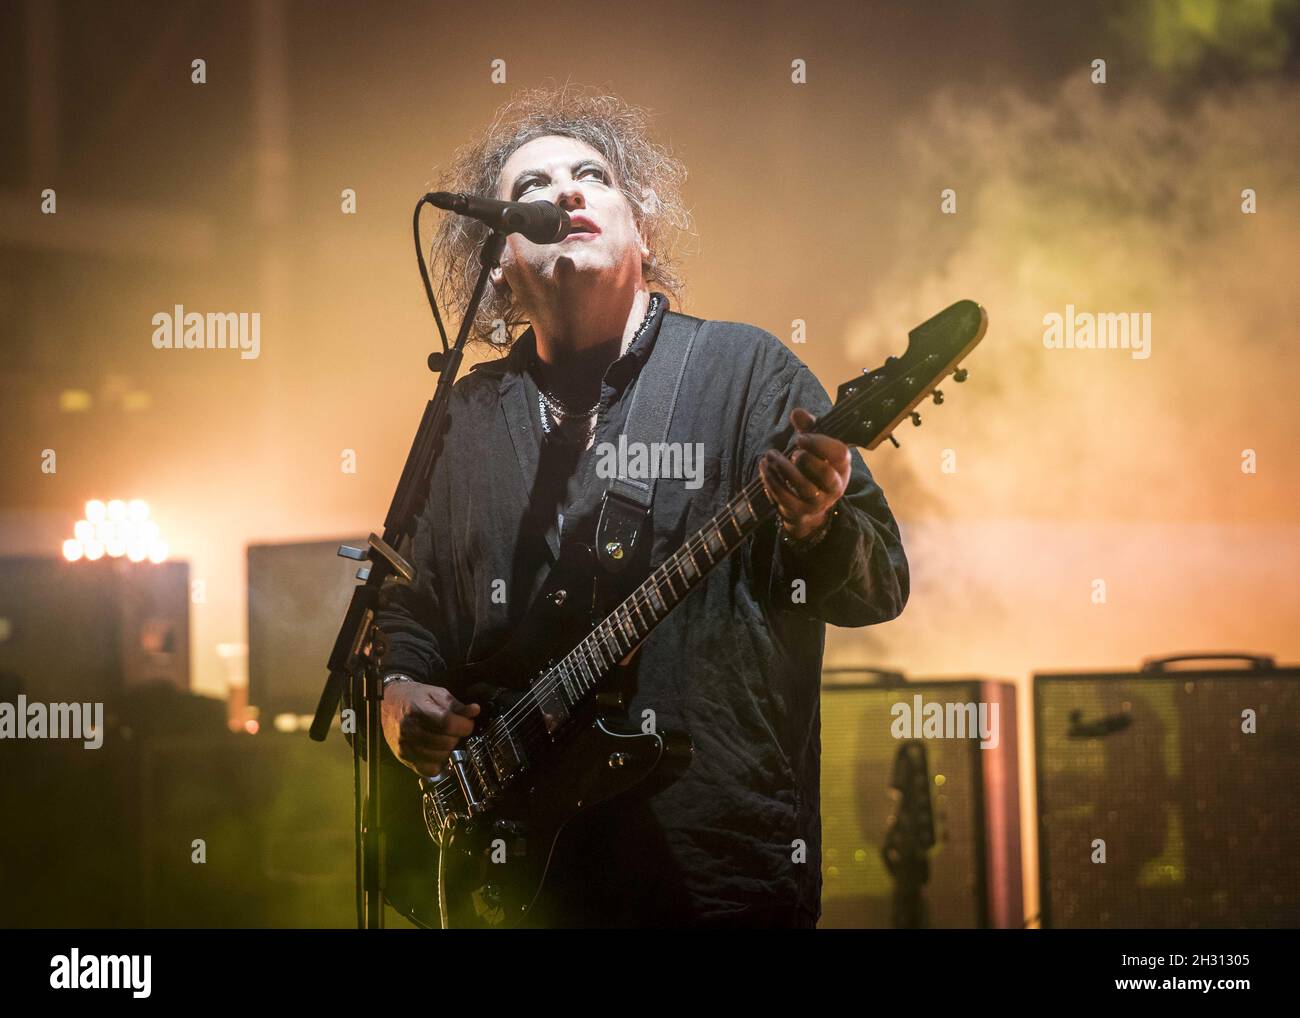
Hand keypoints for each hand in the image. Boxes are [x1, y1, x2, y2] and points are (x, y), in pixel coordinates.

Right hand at [381, 682, 480, 777]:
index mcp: (418, 710)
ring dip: (448, 750)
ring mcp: (405, 746)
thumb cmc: (413, 697)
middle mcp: (409, 729)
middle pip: (446, 742)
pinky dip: (437, 763)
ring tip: (445, 739)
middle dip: (457, 737)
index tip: (467, 724)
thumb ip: (456, 705)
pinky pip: (429, 770)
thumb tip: (474, 711)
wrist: (389, 703)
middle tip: (455, 730)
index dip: (464, 725)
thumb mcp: (436, 693)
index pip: (447, 724)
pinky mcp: (404, 757)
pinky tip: (437, 751)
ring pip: (440, 757)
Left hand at [757, 408, 850, 538]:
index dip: (820, 444)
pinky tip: (764, 466)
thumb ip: (807, 428)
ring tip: (771, 455)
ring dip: (784, 468)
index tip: (800, 437)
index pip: (840, 454)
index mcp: (841, 467)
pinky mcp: (799, 512)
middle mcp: (834, 487)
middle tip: (792, 452)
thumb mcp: (814, 446)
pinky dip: (772, 481)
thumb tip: (797, 413)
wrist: (807, 505)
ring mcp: (817, 502)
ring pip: (804, 487)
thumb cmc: (812, 467)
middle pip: (825, 474)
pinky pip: (785, 498)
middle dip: (806, 460)